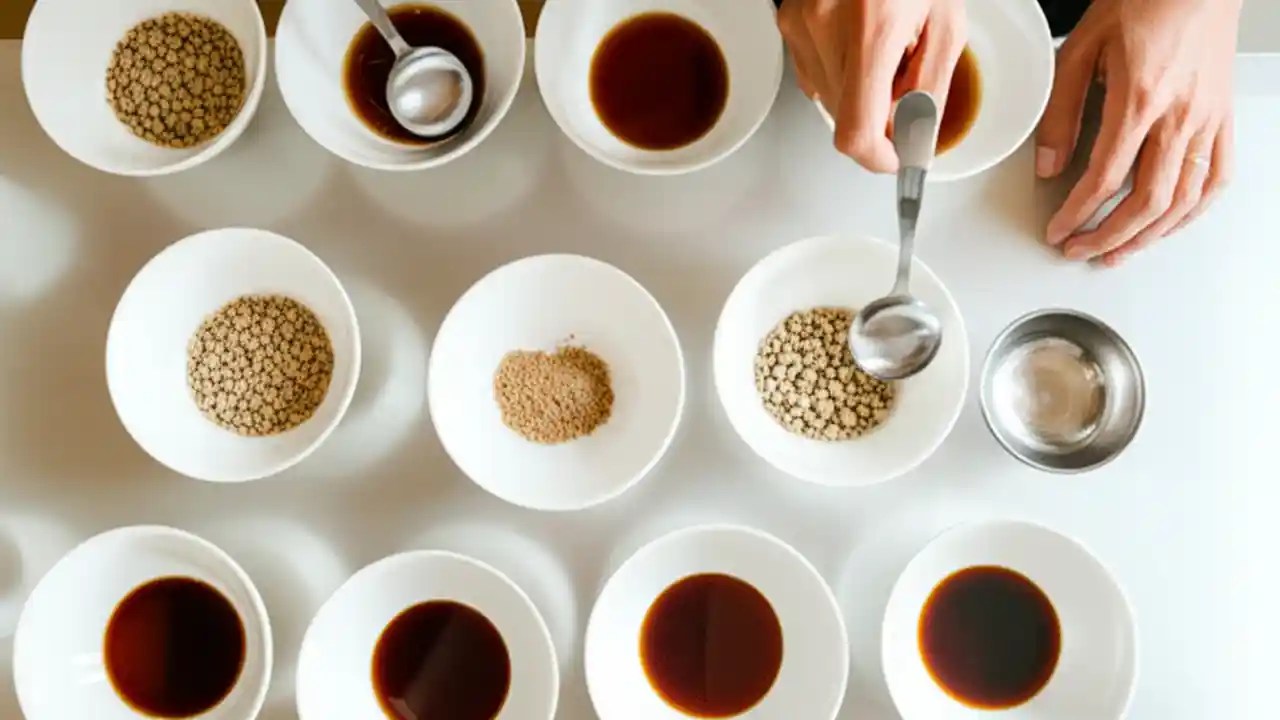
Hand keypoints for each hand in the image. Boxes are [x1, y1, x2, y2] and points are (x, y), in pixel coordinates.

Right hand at [778, 0, 966, 171]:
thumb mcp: (946, 23)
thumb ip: (930, 89)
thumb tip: (916, 141)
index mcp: (871, 32)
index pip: (856, 132)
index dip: (877, 157)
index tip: (896, 157)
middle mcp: (824, 30)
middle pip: (845, 117)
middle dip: (878, 114)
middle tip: (903, 79)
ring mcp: (799, 26)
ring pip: (829, 99)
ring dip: (859, 91)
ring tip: (882, 49)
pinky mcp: (788, 22)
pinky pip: (814, 74)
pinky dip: (840, 71)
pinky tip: (859, 39)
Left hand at [1037, 0, 1238, 265]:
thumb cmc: (1143, 3)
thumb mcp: (1081, 50)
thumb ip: (1060, 112)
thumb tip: (1047, 165)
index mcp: (1139, 99)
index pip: (1104, 179)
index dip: (1077, 214)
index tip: (1058, 231)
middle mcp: (1179, 116)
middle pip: (1147, 201)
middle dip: (1108, 236)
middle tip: (1079, 250)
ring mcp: (1207, 121)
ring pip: (1183, 200)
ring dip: (1147, 236)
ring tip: (1116, 251)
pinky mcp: (1223, 119)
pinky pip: (1216, 178)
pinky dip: (1191, 212)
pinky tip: (1167, 226)